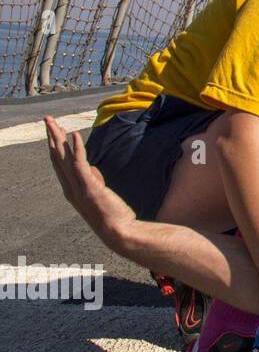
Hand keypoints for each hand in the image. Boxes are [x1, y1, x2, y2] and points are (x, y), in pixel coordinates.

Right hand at [45, 116, 137, 239]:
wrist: (118, 231)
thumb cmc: (111, 214)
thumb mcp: (99, 194)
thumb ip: (93, 180)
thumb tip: (91, 167)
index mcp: (71, 188)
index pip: (59, 163)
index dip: (56, 145)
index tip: (54, 130)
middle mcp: (70, 187)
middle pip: (57, 157)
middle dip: (52, 137)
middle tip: (47, 119)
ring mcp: (78, 188)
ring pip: (64, 158)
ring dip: (59, 138)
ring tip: (55, 122)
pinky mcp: (89, 187)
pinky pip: (80, 164)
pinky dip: (76, 148)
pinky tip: (74, 135)